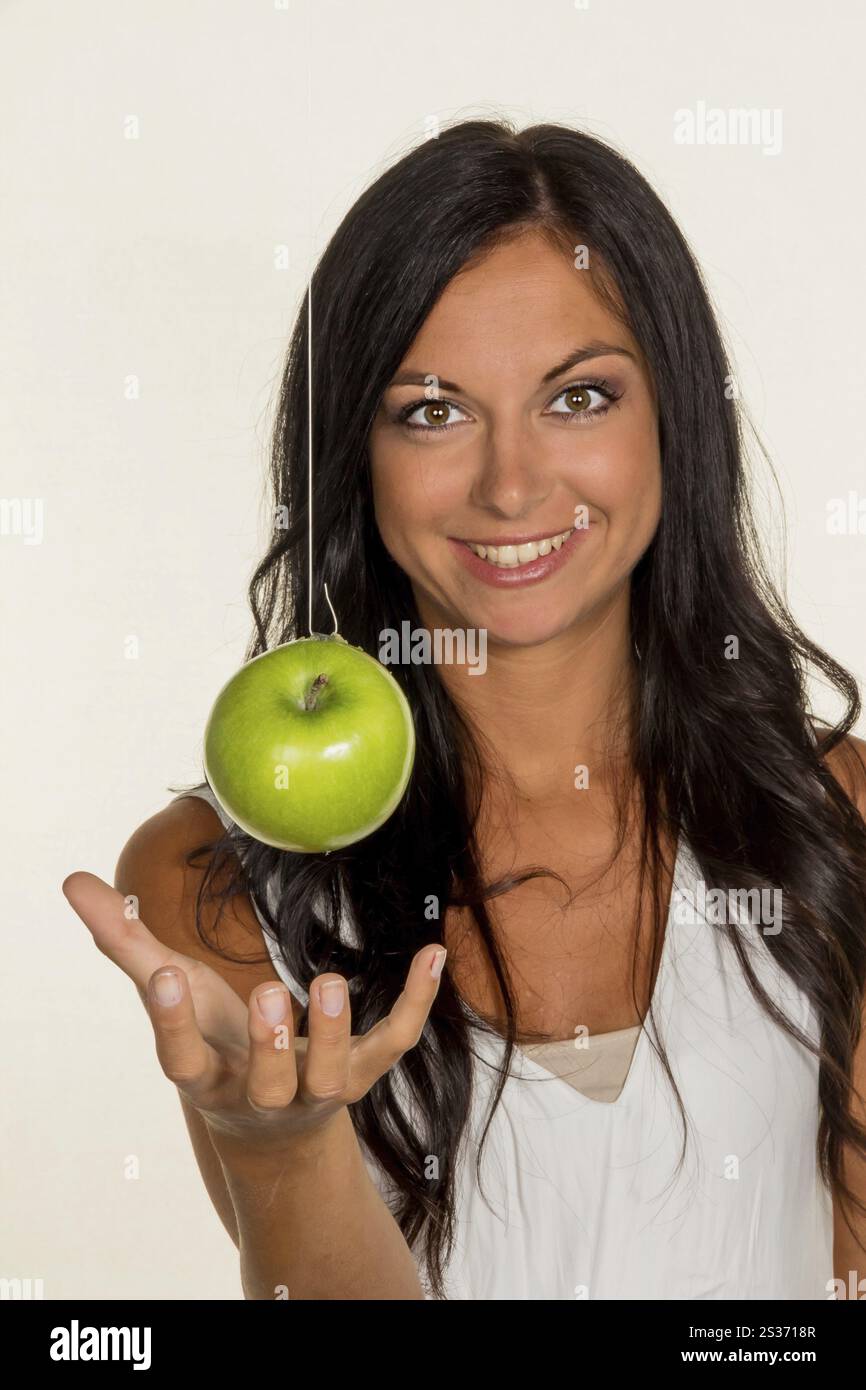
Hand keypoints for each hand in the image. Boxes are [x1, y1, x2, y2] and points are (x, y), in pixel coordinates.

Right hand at [61, 872, 446, 1154]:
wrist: (272, 1127)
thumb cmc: (214, 1044)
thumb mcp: (171, 998)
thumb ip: (126, 943)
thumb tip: (74, 881)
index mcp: (207, 1076)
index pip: (183, 1059)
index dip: (173, 1024)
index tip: (167, 974)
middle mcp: (264, 1093)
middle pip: (270, 1081)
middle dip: (269, 1042)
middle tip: (268, 992)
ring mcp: (319, 1090)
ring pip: (335, 1075)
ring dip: (336, 1032)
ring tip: (331, 979)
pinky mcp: (364, 1073)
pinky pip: (395, 1042)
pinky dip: (415, 1000)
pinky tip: (433, 951)